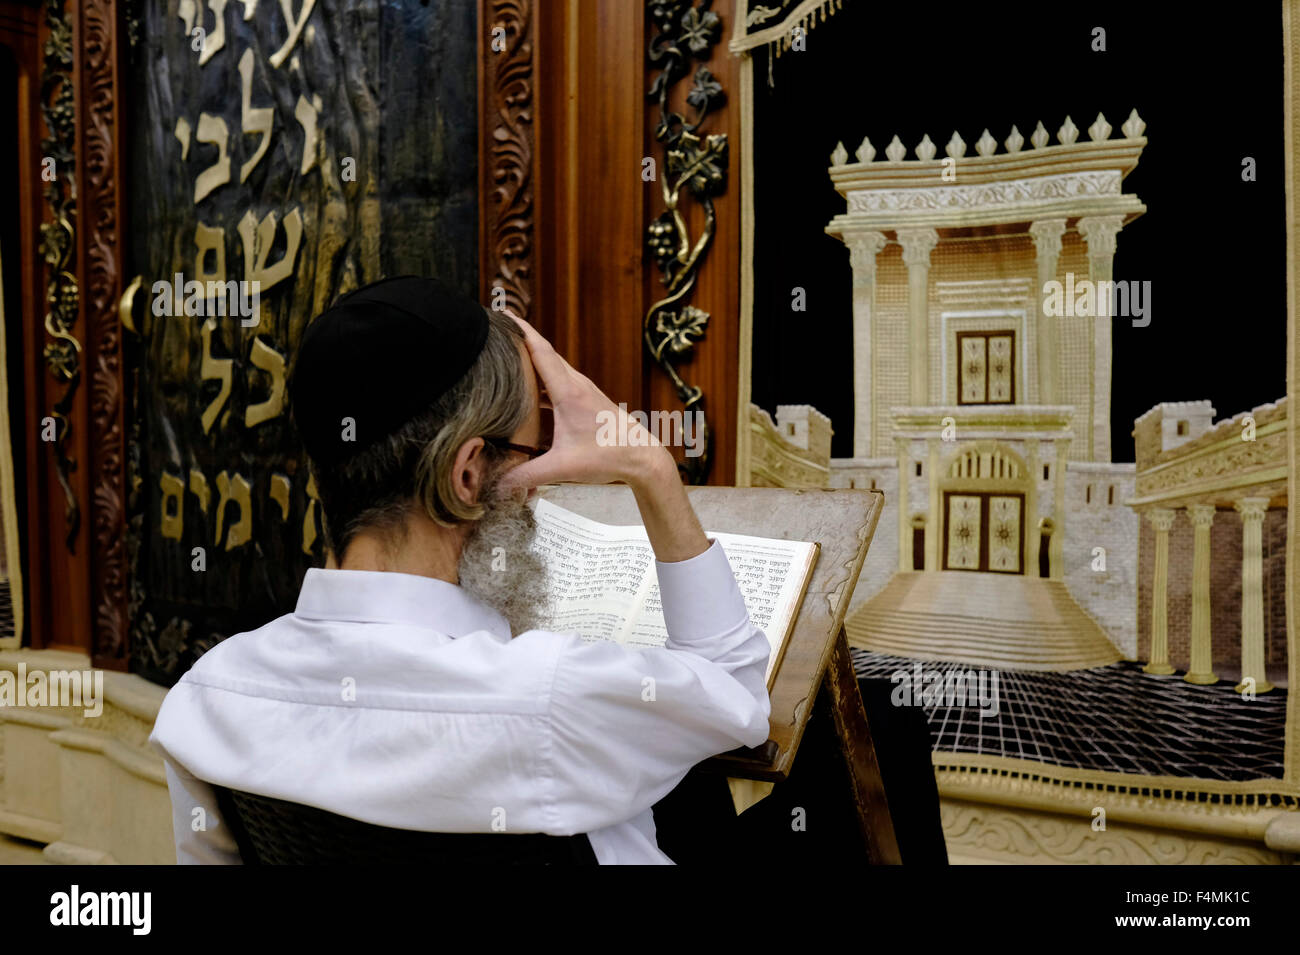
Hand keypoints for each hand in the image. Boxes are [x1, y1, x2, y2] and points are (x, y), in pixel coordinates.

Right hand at [498, 313, 674, 492]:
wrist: (642, 457)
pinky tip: (527, 388)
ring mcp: (582, 390)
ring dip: (530, 358)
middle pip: (543, 353)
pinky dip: (541, 377)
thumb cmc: (609, 457)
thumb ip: (528, 474)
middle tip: (494, 331)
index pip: (541, 351)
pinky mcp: (586, 399)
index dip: (521, 331)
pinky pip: (558, 379)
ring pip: (551, 366)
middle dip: (519, 338)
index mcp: (569, 392)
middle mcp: (576, 384)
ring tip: (505, 355)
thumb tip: (497, 484)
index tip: (502, 315)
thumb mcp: (564, 467)